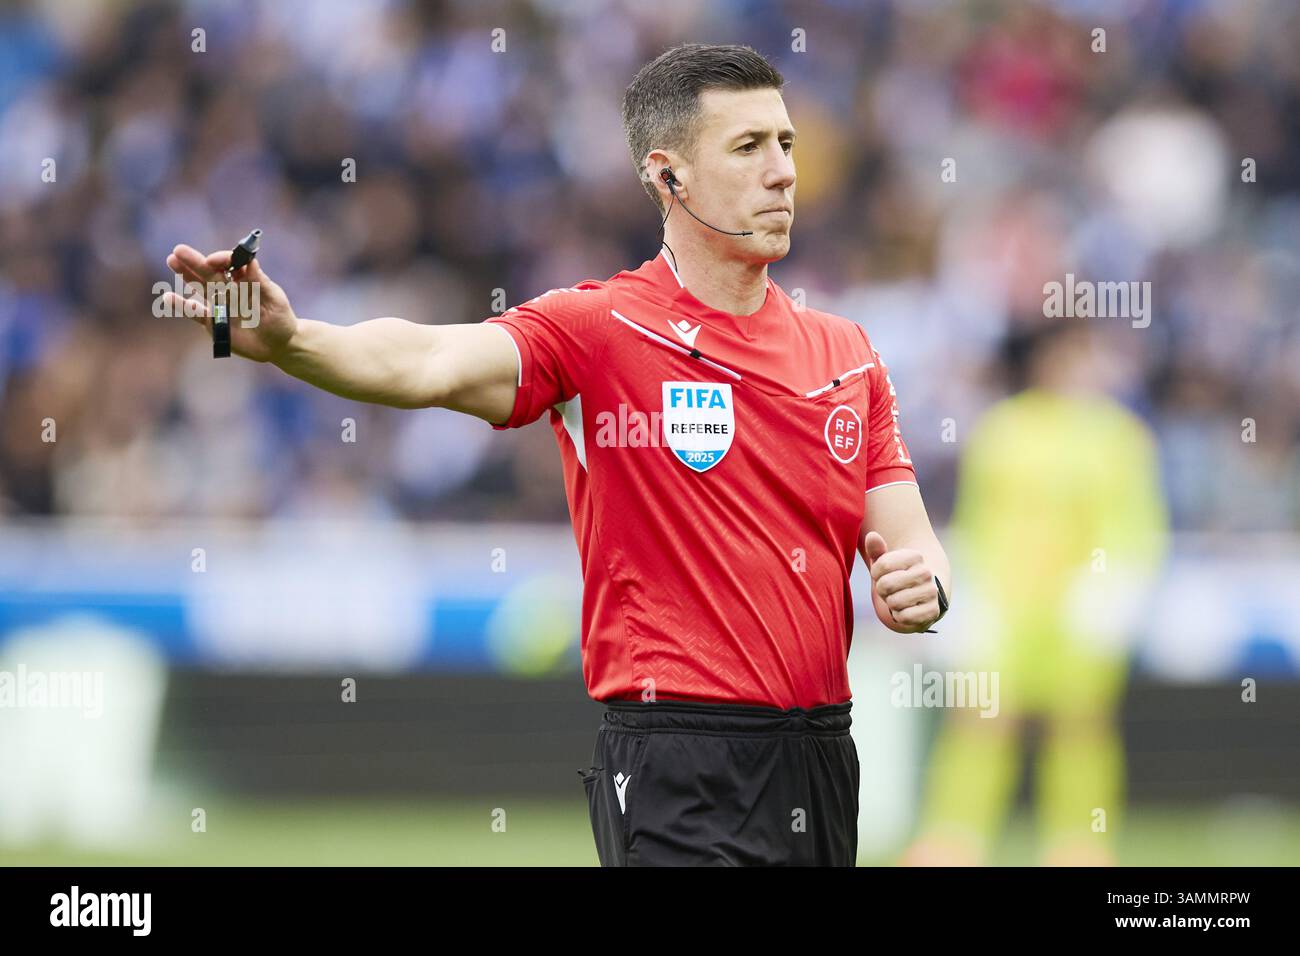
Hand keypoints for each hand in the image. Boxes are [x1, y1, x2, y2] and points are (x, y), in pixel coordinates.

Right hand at [163, 244, 298, 362]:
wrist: (278, 344)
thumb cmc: (281, 318)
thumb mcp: (275, 299)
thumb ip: (260, 282)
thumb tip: (251, 260)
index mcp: (246, 279)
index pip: (231, 263)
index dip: (221, 260)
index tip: (212, 261)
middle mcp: (230, 288)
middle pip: (209, 272)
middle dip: (194, 261)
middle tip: (178, 251)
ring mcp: (220, 304)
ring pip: (199, 287)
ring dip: (185, 275)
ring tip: (171, 261)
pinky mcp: (213, 322)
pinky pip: (196, 313)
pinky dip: (182, 306)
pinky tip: (168, 298)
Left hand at [861, 530, 941, 632]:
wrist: (920, 597)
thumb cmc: (896, 577)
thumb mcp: (885, 562)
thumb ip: (876, 549)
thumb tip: (872, 536)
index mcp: (915, 556)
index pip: (882, 565)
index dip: (876, 573)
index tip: (882, 574)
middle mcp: (926, 573)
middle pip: (886, 584)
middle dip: (882, 590)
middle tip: (890, 590)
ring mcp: (931, 592)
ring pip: (894, 602)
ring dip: (891, 604)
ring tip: (898, 599)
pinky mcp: (933, 611)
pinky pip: (904, 617)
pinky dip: (900, 617)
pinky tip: (906, 610)